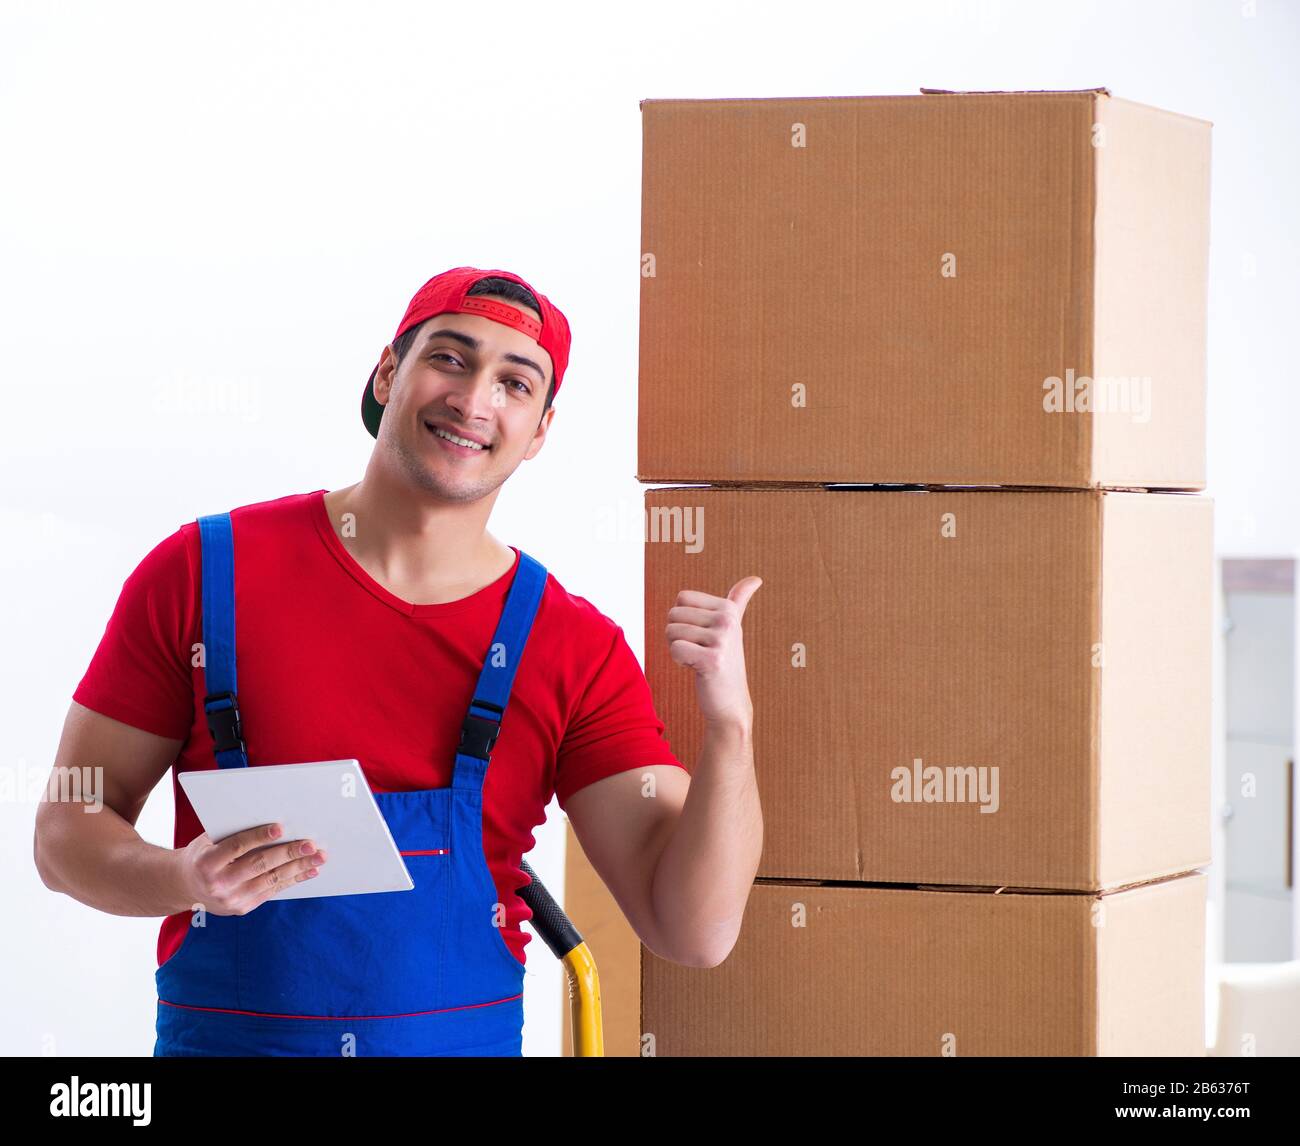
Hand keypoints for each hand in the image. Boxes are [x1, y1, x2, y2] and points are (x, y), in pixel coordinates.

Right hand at [176, 822, 327, 915]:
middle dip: (288, 853)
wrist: (184, 886)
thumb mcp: (209, 840)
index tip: (281, 828)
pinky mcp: (242, 908)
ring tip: (319, 858)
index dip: (259, 836)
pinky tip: (310, 871)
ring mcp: (231, 899)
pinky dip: (294, 880)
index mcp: (207, 862)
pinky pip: (273, 891)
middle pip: (259, 865)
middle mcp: (218, 884)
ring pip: (271, 880)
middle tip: (311, 844)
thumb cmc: (203, 854)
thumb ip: (234, 832)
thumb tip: (273, 819)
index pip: (237, 846)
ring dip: (299, 868)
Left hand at [666, 576, 762, 728]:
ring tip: (698, 660)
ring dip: (678, 650)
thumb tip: (756, 578)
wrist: (730, 703)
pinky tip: (697, 669)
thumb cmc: (724, 663)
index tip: (701, 636)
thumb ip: (739, 601)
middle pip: (673, 614)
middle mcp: (727, 620)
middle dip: (678, 636)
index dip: (683, 619)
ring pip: (671, 631)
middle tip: (699, 651)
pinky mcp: (712, 659)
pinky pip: (675, 649)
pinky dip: (679, 661)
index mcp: (728, 609)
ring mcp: (722, 640)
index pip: (681, 598)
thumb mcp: (733, 627)